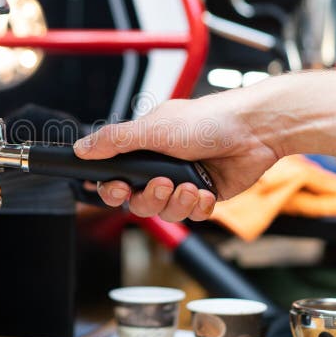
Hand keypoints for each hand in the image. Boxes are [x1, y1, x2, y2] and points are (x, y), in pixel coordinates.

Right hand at [73, 93, 280, 221]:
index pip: (115, 176)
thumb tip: (81, 148)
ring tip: (192, 185)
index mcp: (144, 147)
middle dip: (150, 197)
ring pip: (165, 211)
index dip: (112, 189)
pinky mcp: (206, 194)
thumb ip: (114, 141)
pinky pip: (192, 215)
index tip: (117, 187)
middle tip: (163, 183)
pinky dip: (199, 206)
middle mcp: (162, 166)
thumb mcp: (153, 129)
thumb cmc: (208, 121)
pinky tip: (207, 190)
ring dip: (177, 202)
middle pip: (138, 201)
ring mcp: (184, 182)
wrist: (254, 131)